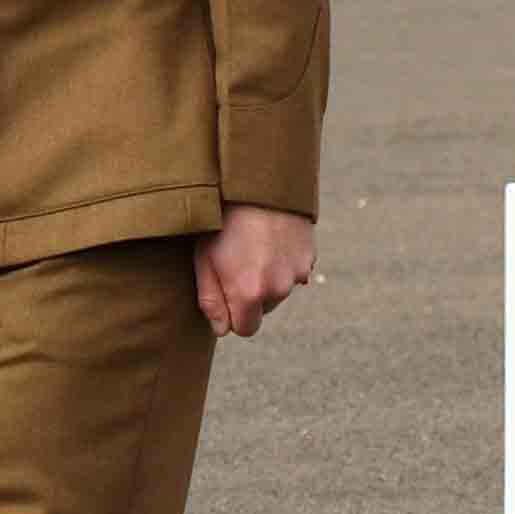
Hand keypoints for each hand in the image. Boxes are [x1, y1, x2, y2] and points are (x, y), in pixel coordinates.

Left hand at [195, 204, 314, 337]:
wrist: (259, 183)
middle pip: (263, 309)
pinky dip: (284, 264)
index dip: (233, 315)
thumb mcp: (204, 259)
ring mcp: (297, 273)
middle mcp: (278, 289)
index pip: (245, 329)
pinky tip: (271, 242)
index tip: (226, 291)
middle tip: (237, 261)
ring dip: (269, 279)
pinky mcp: (309, 257)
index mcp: (249, 294)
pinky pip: (295, 272)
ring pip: (280, 290)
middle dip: (251, 295)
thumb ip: (211, 301)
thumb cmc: (223, 220)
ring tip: (254, 247)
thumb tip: (222, 330)